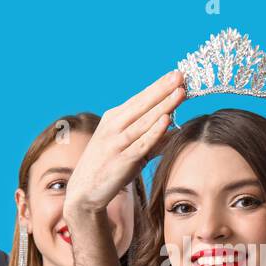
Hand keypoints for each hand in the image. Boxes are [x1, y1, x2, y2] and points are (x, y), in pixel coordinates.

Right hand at [64, 70, 185, 217]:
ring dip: (163, 105)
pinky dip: (154, 131)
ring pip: (144, 121)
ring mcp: (116, 143)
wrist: (84, 192)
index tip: (177, 73)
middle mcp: (114, 126)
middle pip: (143, 104)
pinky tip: (166, 120)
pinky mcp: (122, 160)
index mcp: (114, 118)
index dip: (159, 85)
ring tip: (180, 92)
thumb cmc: (109, 167)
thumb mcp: (129, 147)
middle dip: (163, 89)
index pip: (140, 98)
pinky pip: (141, 143)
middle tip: (180, 75)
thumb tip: (177, 129)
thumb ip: (152, 138)